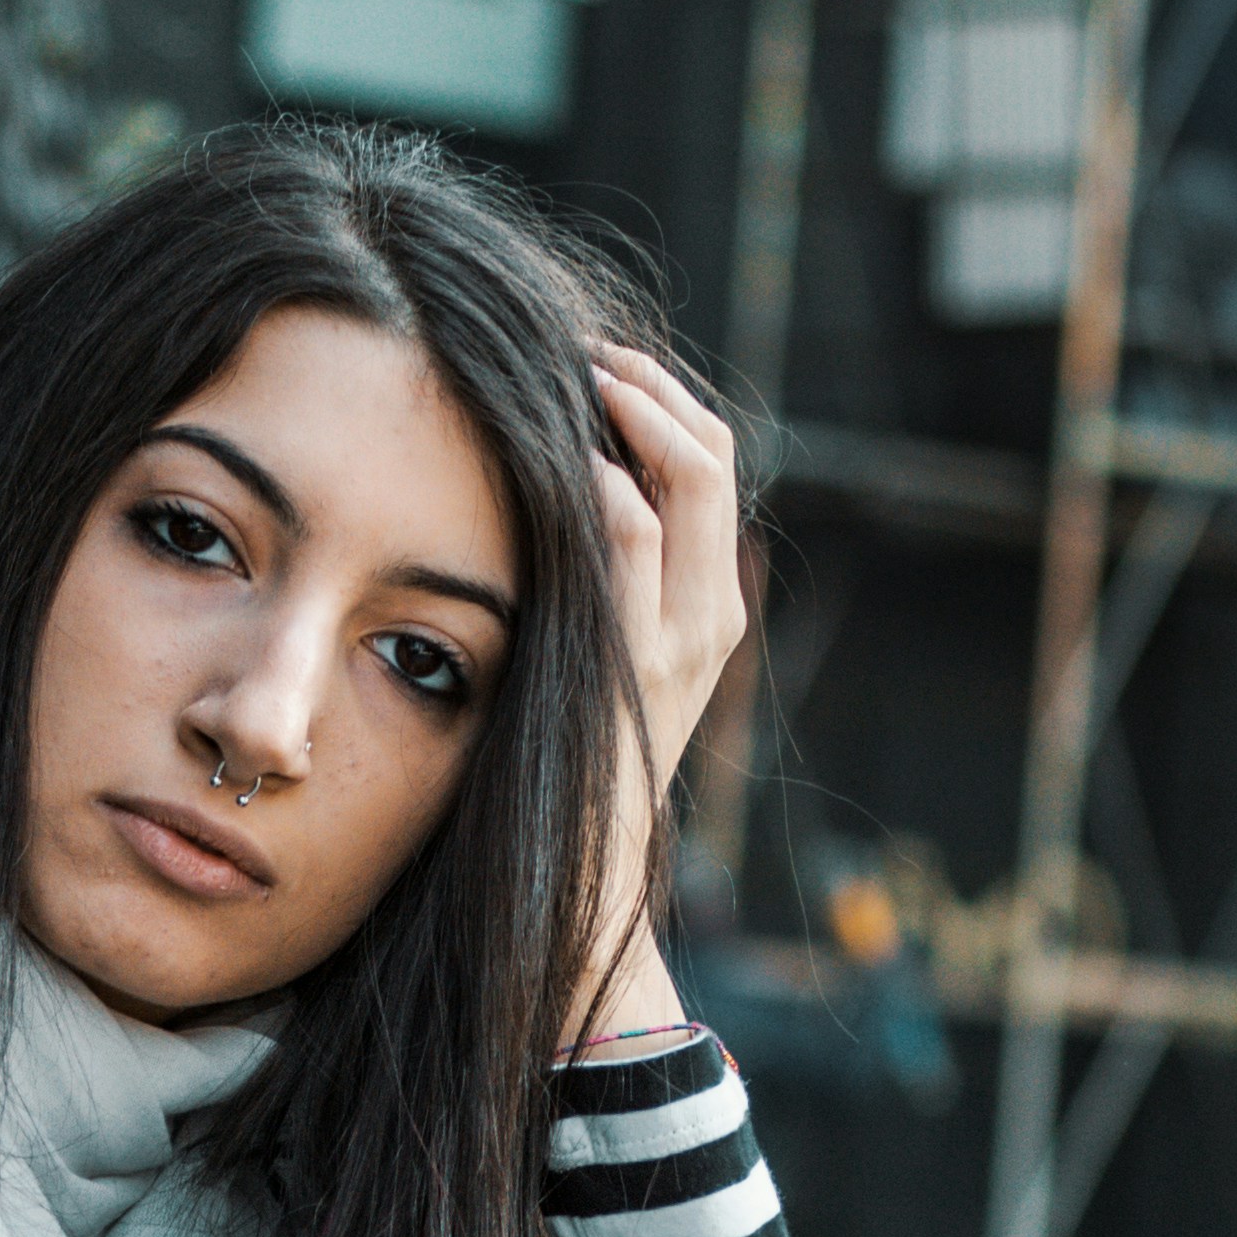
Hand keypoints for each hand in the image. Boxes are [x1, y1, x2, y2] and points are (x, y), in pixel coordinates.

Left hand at [577, 346, 748, 1037]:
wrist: (576, 890)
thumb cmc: (551, 784)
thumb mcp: (572, 671)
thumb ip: (573, 602)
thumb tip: (523, 519)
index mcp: (702, 612)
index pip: (708, 464)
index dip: (659, 399)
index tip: (591, 362)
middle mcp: (707, 616)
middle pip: (713, 448)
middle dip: (648, 382)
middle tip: (580, 346)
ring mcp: (681, 637)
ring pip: (688, 471)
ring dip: (627, 404)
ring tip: (569, 371)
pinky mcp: (634, 657)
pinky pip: (628, 534)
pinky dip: (598, 472)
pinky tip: (555, 444)